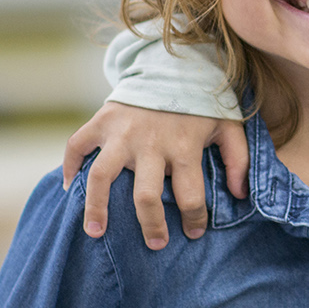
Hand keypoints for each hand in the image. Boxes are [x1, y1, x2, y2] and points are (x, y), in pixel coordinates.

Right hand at [62, 102, 248, 246]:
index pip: (191, 195)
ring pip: (102, 177)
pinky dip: (68, 167)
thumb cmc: (201, 102)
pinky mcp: (101, 121)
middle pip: (146, 196)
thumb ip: (239, 159)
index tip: (194, 232)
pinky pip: (76, 146)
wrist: (171, 63)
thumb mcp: (229, 125)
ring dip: (96, 208)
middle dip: (151, 225)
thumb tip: (240, 194)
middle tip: (155, 244)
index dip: (195, 218)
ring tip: (95, 233)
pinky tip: (70, 189)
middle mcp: (150, 143)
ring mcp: (121, 133)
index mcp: (184, 147)